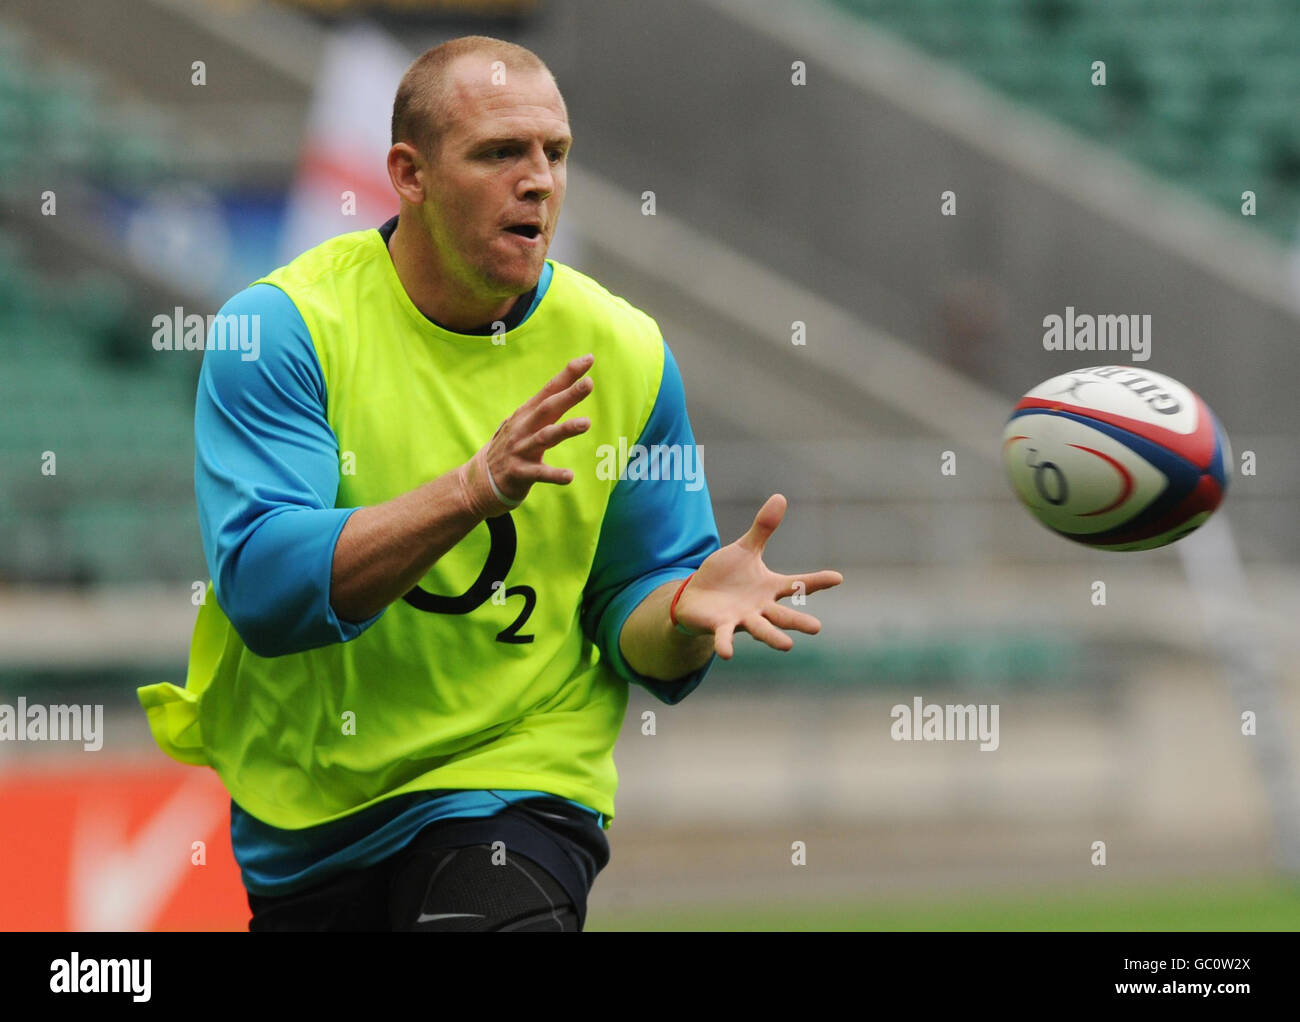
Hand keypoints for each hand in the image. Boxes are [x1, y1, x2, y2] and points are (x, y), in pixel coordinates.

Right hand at [460, 353, 594, 516]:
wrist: (481, 479)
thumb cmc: (514, 446)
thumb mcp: (527, 423)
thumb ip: (549, 406)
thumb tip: (576, 383)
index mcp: (527, 414)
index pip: (550, 389)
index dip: (568, 374)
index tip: (588, 358)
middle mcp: (524, 427)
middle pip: (548, 408)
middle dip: (568, 395)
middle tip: (589, 383)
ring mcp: (520, 449)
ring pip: (545, 437)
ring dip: (565, 429)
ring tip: (586, 423)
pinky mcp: (519, 473)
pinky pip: (539, 473)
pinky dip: (554, 474)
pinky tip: (570, 477)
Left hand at [672, 493, 842, 658]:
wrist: (698, 596)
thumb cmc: (725, 575)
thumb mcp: (745, 549)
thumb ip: (763, 528)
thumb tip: (780, 497)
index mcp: (769, 587)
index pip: (797, 584)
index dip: (817, 581)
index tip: (838, 578)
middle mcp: (760, 606)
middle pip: (783, 615)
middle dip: (798, 621)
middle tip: (817, 628)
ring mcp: (742, 618)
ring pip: (761, 629)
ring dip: (773, 637)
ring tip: (788, 646)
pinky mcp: (721, 625)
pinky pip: (725, 636)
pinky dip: (726, 644)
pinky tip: (726, 653)